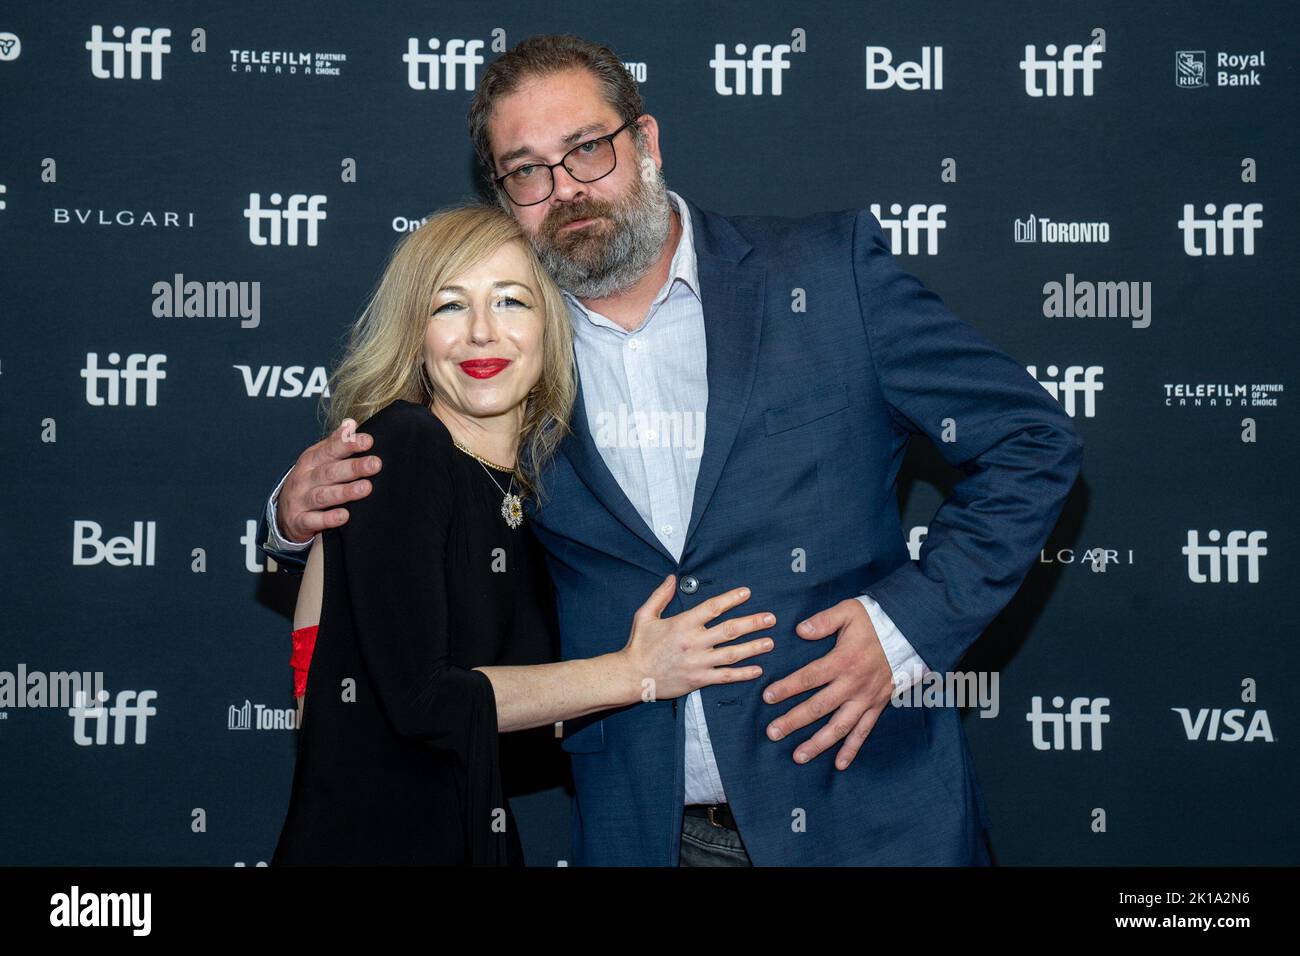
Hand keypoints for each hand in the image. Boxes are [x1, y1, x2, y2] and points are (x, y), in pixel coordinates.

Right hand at [278, 419, 381, 541]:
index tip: (368, 441)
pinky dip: (329, 519)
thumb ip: (335, 443)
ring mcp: (300, 500)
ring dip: (345, 492)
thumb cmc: (310, 480)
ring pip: (323, 495)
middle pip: (329, 472)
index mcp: (311, 460)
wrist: (284, 512)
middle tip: (375, 464)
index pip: (330, 450)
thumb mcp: (318, 460)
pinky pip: (314, 520)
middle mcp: (304, 479)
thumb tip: (351, 423)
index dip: (348, 444)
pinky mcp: (299, 521)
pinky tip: (345, 516)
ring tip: (366, 488)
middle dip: (353, 468)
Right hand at [618, 575, 774, 701]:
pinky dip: (743, 674)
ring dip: (754, 647)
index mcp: (683, 624)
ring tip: (770, 642)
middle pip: (730, 630)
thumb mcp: (645, 615)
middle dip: (753, 623)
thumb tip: (671, 577)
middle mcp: (694, 642)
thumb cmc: (638, 645)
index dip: (731, 599)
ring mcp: (698, 662)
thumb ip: (660, 595)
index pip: (713, 608)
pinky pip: (725, 676)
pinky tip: (758, 670)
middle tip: (770, 618)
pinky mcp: (698, 680)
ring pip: (732, 654)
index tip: (746, 593)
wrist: (631, 676)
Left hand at [762, 598, 894, 769]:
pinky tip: (839, 765)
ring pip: (840, 726)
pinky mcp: (878, 706)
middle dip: (794, 721)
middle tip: (773, 733)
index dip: (788, 688)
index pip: (809, 678)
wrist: (910, 633)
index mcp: (843, 661)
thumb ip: (824, 621)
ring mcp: (866, 698)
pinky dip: (852, 749)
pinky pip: (864, 731)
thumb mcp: (848, 612)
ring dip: (818, 743)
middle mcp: (853, 684)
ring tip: (798, 756)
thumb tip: (800, 630)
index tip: (768, 697)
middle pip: (819, 707)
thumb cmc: (875, 621)